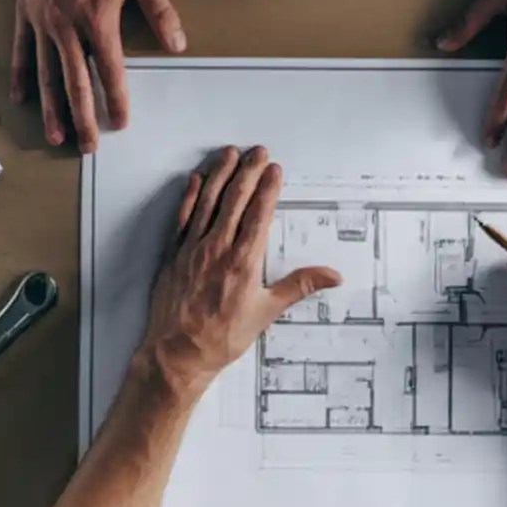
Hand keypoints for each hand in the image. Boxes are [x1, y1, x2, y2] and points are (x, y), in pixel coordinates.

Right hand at [11, 0, 186, 153]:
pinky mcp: (26, 12)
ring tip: (55, 135)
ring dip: (51, 108)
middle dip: (83, 118)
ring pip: (46, 74)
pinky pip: (22, 50)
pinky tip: (21, 98)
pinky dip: (22, 75)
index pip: (109, 71)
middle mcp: (67, 27)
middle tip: (87, 147)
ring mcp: (43, 21)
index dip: (116, 100)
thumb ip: (160, 10)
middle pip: (75, 83)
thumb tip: (178, 44)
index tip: (120, 124)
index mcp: (98, 19)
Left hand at [134, 146, 342, 401]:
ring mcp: (193, 249)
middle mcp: (217, 249)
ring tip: (229, 154)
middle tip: (257, 151)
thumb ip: (299, 286)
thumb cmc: (221, 337)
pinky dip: (190, 197)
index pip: (259, 213)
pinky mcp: (174, 255)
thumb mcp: (267, 312)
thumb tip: (332, 276)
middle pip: (235, 200)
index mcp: (243, 261)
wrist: (178, 354)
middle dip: (248, 171)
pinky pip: (183, 218)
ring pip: (208, 202)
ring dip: (220, 175)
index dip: (268, 187)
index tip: (274, 169)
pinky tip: (197, 180)